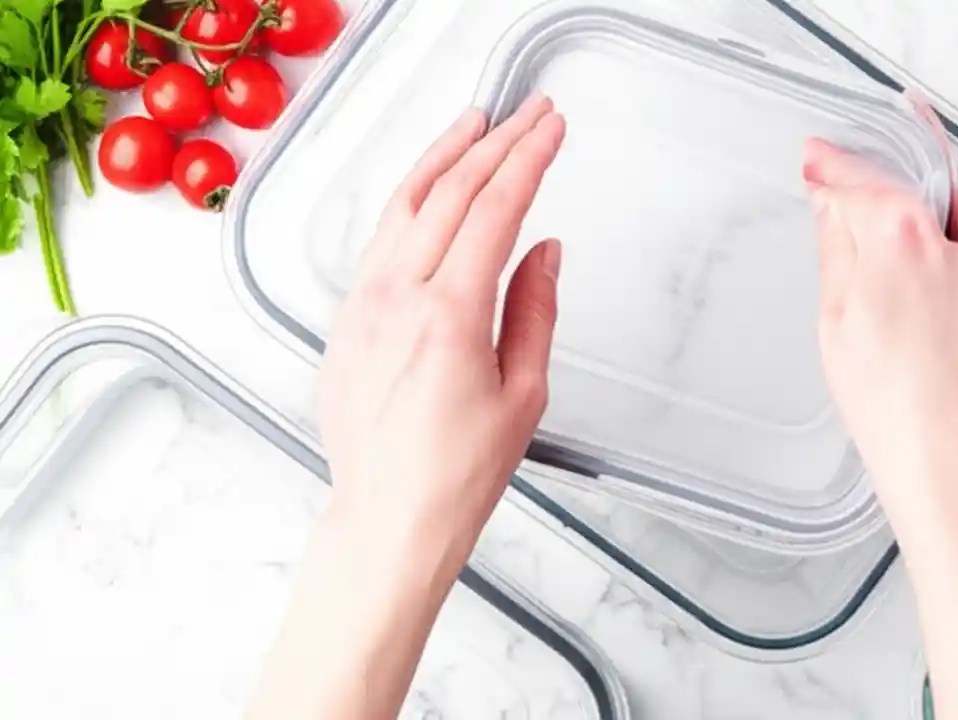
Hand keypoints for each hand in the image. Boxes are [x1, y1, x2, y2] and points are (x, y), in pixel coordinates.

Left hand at [318, 94, 564, 561]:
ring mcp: (362, 305)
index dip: (528, 159)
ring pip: (403, 204)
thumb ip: (535, 309)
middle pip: (449, 192)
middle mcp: (397, 298)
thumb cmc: (455, 474)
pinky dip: (409, 199)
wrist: (389, 518)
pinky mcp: (346, 320)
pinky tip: (426, 189)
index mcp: (450, 315)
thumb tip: (543, 252)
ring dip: (443, 156)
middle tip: (528, 114)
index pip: (494, 210)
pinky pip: (379, 240)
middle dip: (496, 142)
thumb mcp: (523, 393)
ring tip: (473, 124)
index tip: (551, 129)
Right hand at [803, 138, 957, 557]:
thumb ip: (838, 249)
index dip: (837, 169)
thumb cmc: (891, 409)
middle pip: (920, 218)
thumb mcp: (836, 324)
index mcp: (904, 240)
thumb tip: (834, 205)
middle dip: (894, 242)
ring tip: (923, 347)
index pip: (865, 182)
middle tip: (874, 295)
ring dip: (941, 280)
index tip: (820, 159)